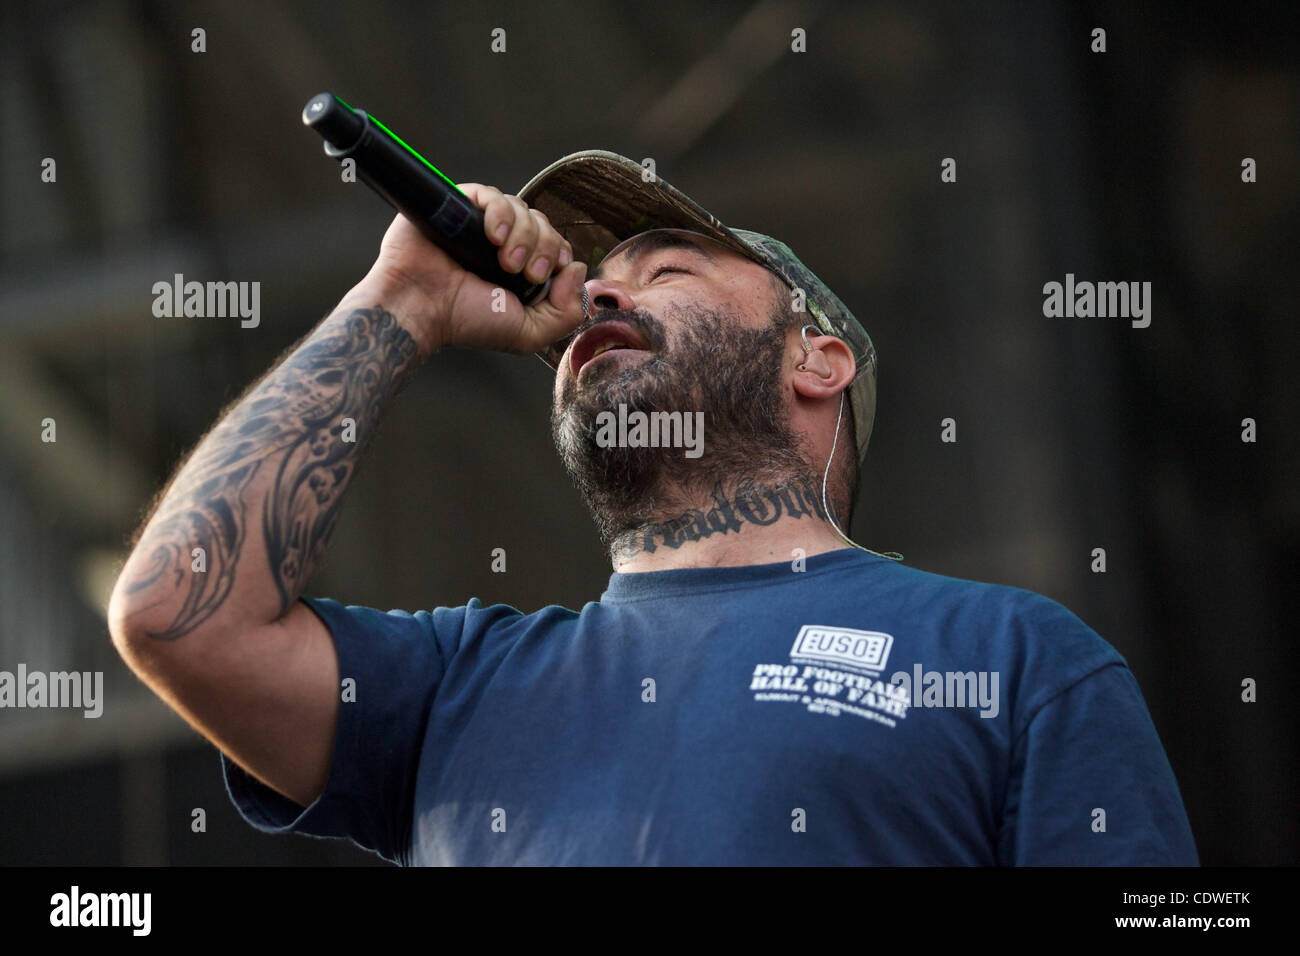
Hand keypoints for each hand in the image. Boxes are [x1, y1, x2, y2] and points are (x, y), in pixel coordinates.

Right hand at [360, 184, 586, 357]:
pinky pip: (492, 194)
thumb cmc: (465, 321)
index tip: (543, 276)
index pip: (555, 246)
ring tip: (505, 259)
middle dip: (542, 247)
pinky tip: (493, 235)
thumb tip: (578, 270)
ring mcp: (481, 224)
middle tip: (524, 272)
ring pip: (523, 208)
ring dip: (523, 233)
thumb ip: (565, 313)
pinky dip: (500, 212)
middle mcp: (503, 244)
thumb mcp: (527, 332)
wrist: (420, 309)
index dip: (557, 255)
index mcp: (520, 270)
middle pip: (543, 224)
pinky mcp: (459, 206)